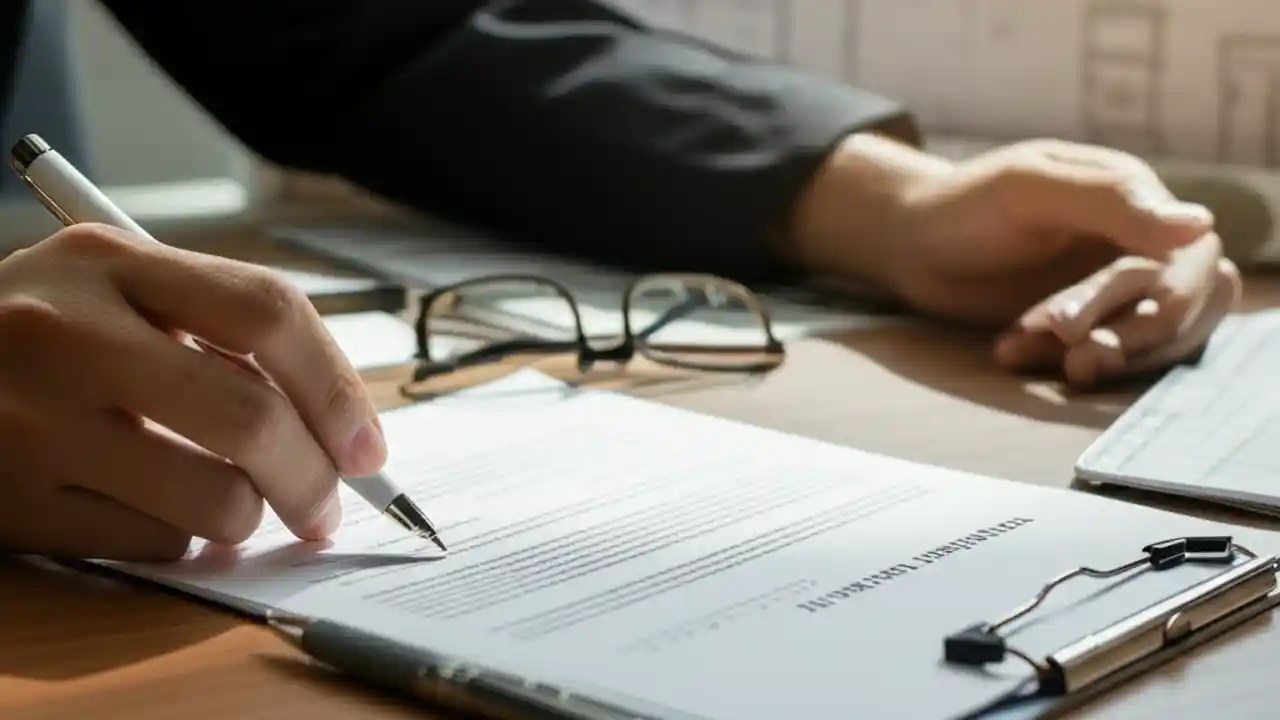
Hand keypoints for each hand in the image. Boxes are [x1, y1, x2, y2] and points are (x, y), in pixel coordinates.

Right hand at [0, 225, 384, 559]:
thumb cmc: (32, 339)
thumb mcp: (107, 293)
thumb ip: (213, 330)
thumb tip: (338, 423)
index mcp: (108, 262)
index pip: (267, 312)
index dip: (338, 386)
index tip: (368, 444)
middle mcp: (67, 332)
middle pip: (251, 416)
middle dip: (314, 478)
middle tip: (328, 506)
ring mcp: (32, 421)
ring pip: (213, 498)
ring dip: (247, 516)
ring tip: (234, 505)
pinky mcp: (10, 501)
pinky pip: (154, 542)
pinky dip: (183, 542)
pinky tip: (157, 513)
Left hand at [782, 134, 1240, 386]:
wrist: (912, 241)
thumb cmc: (967, 203)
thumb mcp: (1031, 190)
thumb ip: (1112, 202)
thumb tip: (1200, 224)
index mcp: (1139, 198)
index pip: (1190, 262)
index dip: (1152, 303)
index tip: (1076, 327)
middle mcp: (1140, 243)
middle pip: (1180, 306)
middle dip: (1126, 336)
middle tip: (1065, 353)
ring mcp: (1115, 287)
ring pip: (1154, 338)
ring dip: (1105, 356)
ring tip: (1043, 358)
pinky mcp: (1088, 325)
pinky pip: (1107, 355)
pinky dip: (1066, 362)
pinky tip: (1012, 351)